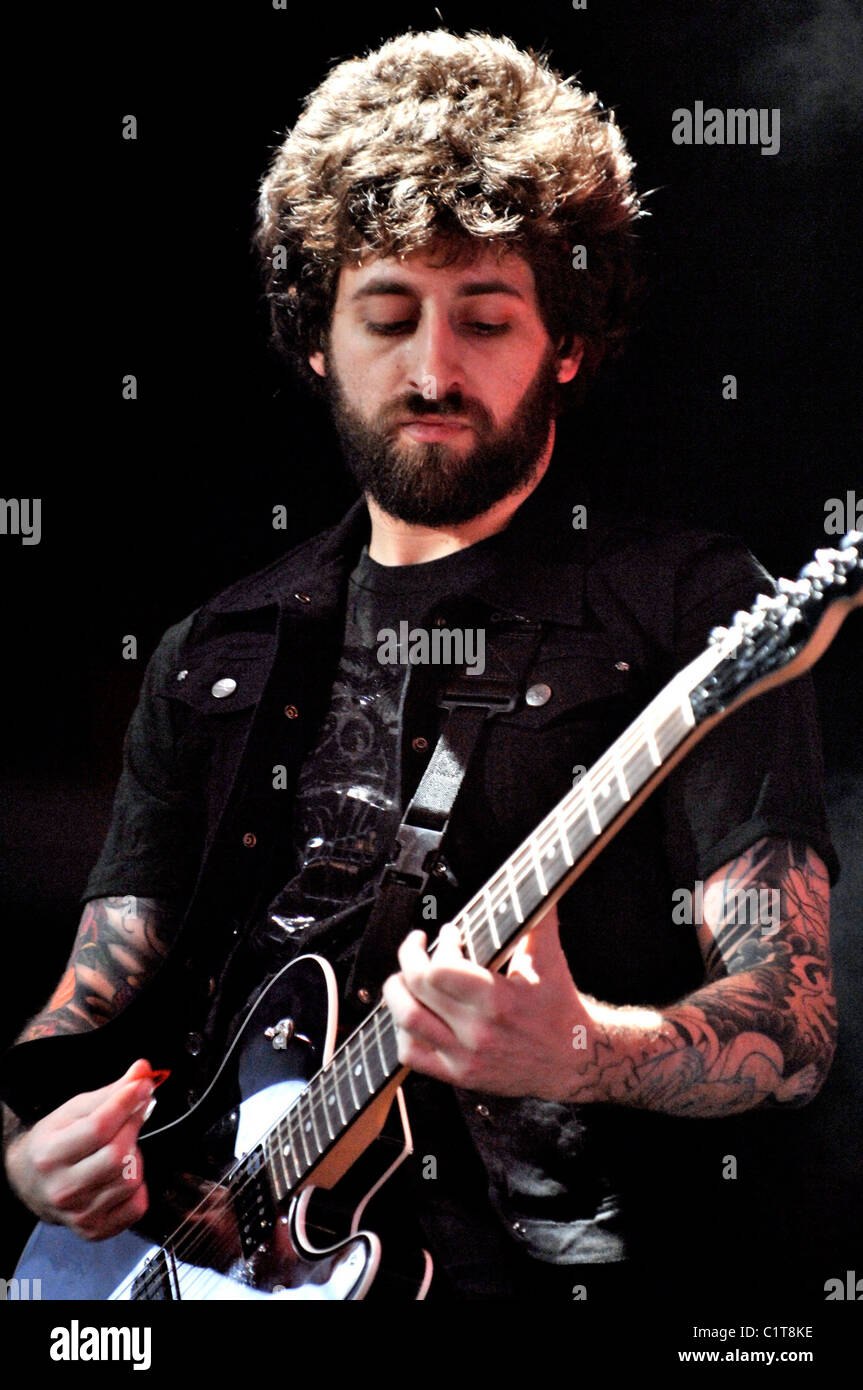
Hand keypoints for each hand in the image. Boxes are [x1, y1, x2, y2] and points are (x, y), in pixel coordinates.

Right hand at [4, 1058, 154, 1239]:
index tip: (142, 1086)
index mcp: (51, 1154)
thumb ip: (111, 1092)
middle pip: (118, 1155)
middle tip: (131, 1118)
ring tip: (120, 1149)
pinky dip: (138, 1187)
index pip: (99, 1127)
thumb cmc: (55, 1141)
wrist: (31, 1182)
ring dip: (135, 1157)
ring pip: (131, 1179)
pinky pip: (137, 1207)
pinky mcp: (95, 1230)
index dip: (127, 1102)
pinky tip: (122, 1175)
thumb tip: (143, 1071)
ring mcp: (79, 1214)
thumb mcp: (75, 1111)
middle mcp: (62, 1189)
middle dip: (132, 1129)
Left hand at [382, 904, 595, 1099]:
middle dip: (410, 958)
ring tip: (405, 976)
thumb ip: (538, 919)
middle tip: (418, 945)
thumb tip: (539, 880)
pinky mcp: (459, 1075)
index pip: (441, 970)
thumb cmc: (560, 1007)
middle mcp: (477, 1032)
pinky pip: (412, 1054)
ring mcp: (465, 1057)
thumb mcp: (549, 961)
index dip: (438, 945)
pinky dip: (402, 1030)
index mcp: (498, 1001)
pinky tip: (413, 1012)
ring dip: (397, 992)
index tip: (448, 933)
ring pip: (407, 1020)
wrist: (574, 1061)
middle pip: (418, 988)